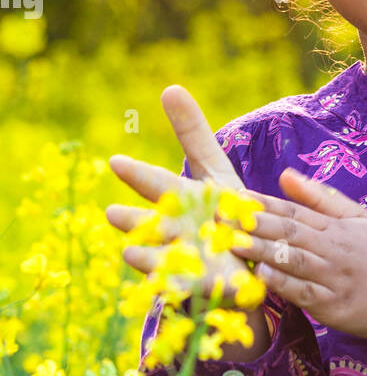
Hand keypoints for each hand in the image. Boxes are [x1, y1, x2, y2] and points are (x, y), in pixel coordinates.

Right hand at [105, 85, 267, 305]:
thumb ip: (192, 135)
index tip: (116, 161)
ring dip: (146, 257)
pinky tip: (163, 286)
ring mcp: (184, 260)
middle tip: (113, 213)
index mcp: (179, 200)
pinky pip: (185, 287)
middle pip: (154, 224)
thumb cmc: (221, 210)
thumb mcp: (215, 172)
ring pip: (161, 259)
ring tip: (129, 253)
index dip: (140, 175)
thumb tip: (169, 88)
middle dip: (136, 220)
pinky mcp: (200, 286)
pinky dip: (175, 286)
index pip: (159, 183)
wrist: (246, 261)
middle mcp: (174, 231)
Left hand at [230, 165, 366, 349]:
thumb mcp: (358, 219)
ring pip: (294, 260)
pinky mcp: (337, 307)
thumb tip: (284, 174)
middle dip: (252, 223)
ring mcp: (335, 278)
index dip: (261, 203)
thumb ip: (320, 197)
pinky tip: (263, 276)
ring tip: (231, 242)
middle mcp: (335, 248)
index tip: (232, 196)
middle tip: (219, 216)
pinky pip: (307, 293)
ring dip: (261, 250)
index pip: (293, 211)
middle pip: (289, 232)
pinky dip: (285, 284)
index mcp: (337, 226)